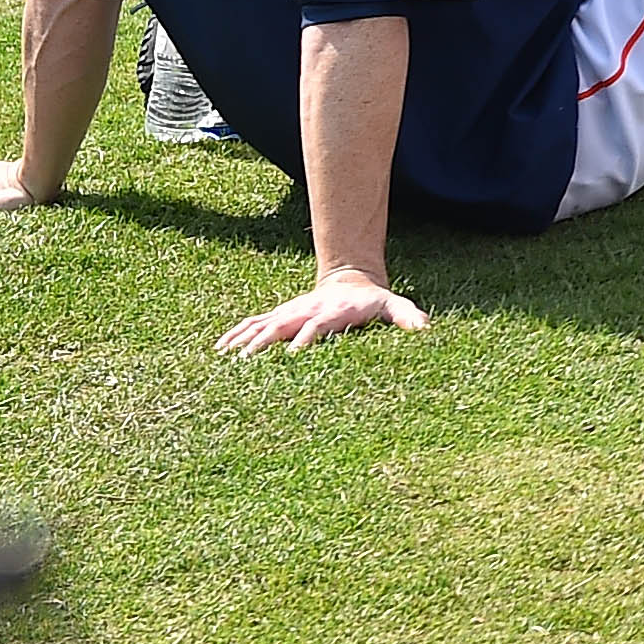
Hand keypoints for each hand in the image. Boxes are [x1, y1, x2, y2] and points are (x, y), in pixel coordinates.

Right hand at [216, 267, 428, 357]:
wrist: (351, 280)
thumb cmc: (372, 302)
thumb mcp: (392, 305)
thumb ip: (407, 316)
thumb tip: (425, 328)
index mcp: (331, 313)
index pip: (316, 327)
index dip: (306, 339)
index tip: (293, 356)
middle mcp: (306, 311)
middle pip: (281, 326)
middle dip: (263, 343)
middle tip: (244, 363)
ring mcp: (290, 312)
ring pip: (261, 324)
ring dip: (243, 339)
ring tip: (223, 358)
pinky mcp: (279, 315)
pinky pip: (253, 323)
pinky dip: (236, 334)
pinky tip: (219, 349)